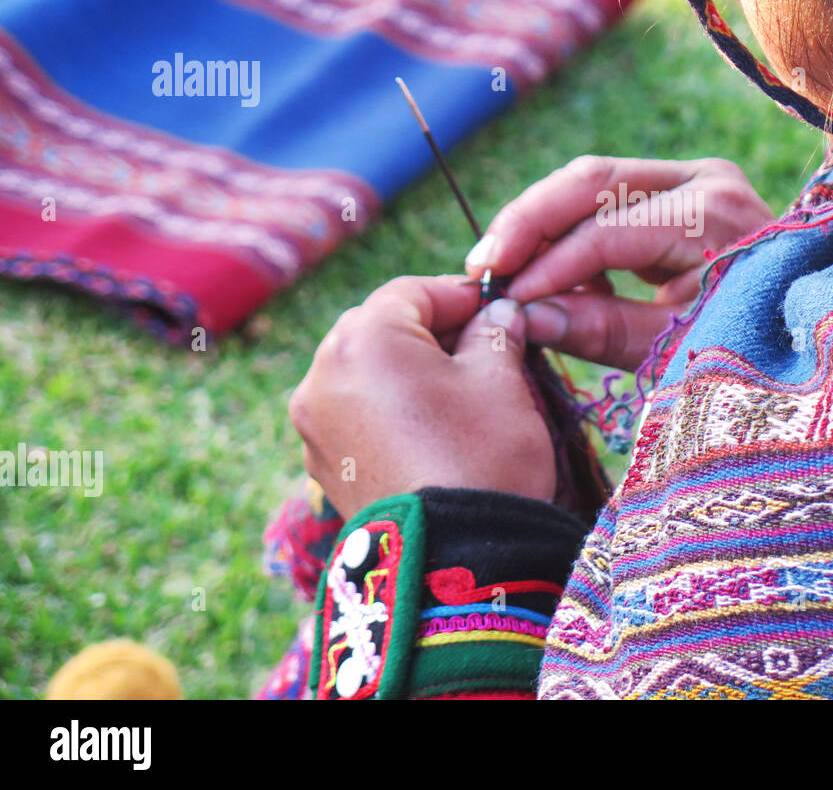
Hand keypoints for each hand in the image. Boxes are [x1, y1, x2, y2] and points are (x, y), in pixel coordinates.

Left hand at [288, 276, 553, 519]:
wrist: (453, 558)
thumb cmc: (482, 454)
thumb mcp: (501, 380)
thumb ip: (495, 331)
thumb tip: (497, 312)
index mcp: (364, 338)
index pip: (412, 292)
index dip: (459, 296)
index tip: (496, 311)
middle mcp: (322, 373)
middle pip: (380, 328)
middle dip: (430, 333)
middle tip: (481, 350)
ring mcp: (313, 423)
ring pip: (364, 371)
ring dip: (406, 371)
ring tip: (457, 395)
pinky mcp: (321, 464)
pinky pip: (354, 414)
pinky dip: (387, 410)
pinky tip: (430, 430)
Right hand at [465, 156, 772, 369]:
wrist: (806, 338)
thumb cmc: (750, 350)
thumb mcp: (677, 350)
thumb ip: (604, 330)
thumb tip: (524, 317)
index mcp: (712, 216)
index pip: (606, 231)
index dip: (547, 267)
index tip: (502, 302)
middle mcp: (704, 180)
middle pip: (590, 180)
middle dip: (527, 222)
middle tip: (480, 267)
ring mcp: (694, 179)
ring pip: (592, 181)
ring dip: (541, 222)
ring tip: (499, 271)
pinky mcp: (680, 192)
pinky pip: (608, 198)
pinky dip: (570, 230)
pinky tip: (546, 274)